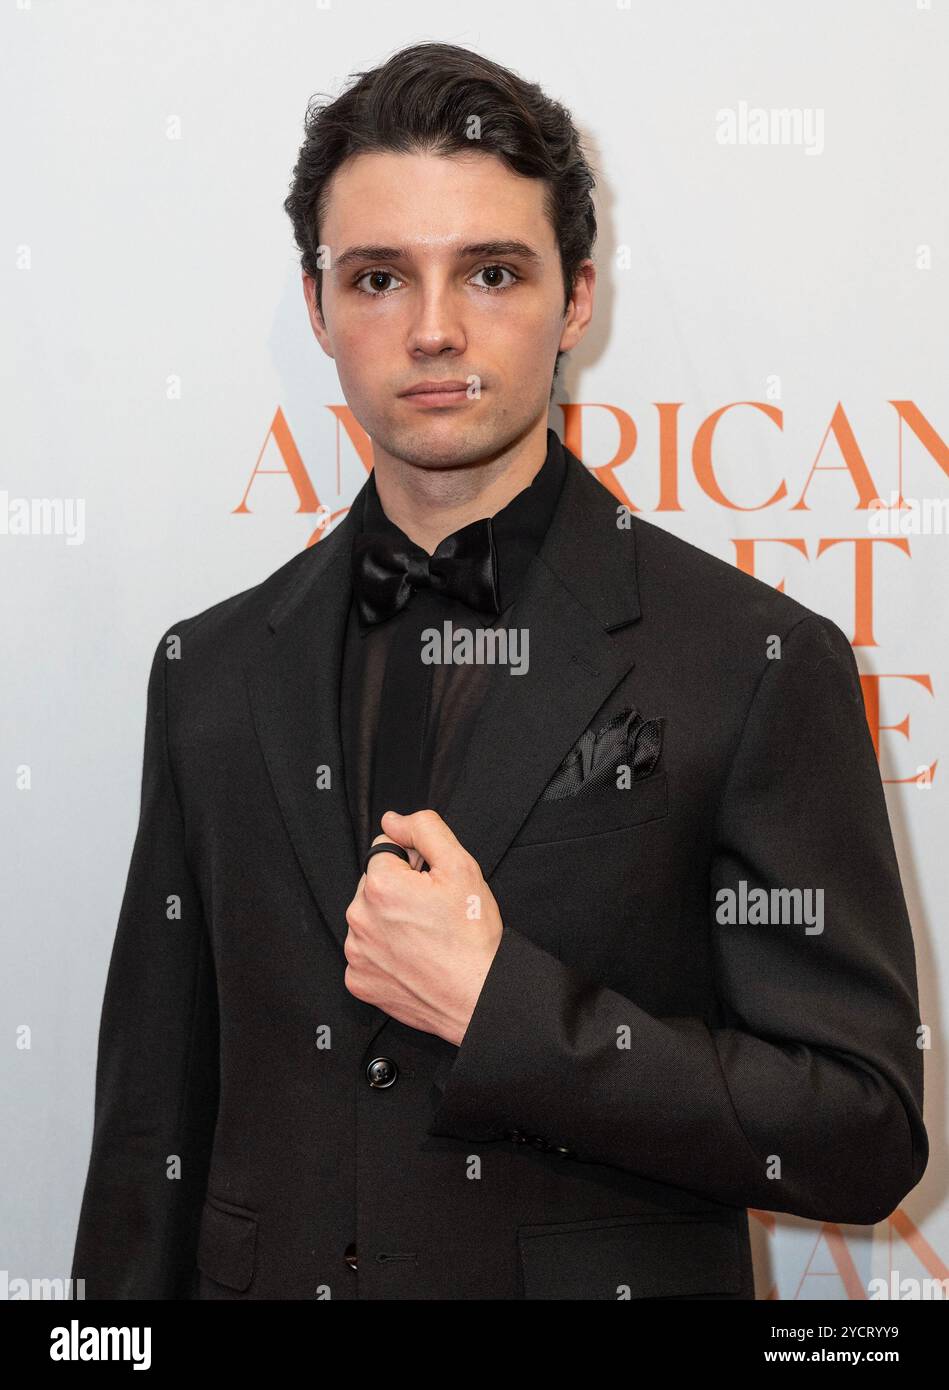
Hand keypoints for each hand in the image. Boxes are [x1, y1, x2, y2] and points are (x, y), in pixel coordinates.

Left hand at [343, 809, 502, 1045]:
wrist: (478, 996)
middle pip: (374, 883)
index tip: (432, 884)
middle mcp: (359, 917)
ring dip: (390, 921)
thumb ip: (425, 829)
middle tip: (432, 913)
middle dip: (399, 890)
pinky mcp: (358, 981)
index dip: (414, 862)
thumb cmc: (472, 937)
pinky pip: (366, 954)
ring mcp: (356, 953)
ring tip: (425, 938)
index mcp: (380, 885)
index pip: (385, 850)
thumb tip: (393, 820)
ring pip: (369, 918)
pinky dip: (385, 954)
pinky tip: (412, 959)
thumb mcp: (461, 866)